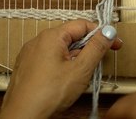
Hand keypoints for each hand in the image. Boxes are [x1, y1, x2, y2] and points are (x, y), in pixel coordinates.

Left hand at [0, 20, 121, 118]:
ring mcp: (30, 54)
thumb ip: (96, 48)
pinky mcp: (27, 66)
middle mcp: (38, 41)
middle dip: (88, 47)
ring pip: (60, 49)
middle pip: (71, 36)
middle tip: (99, 60)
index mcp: (51, 36)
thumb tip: (107, 32)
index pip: (82, 25)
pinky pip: (49, 58)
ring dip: (75, 58)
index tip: (113, 43)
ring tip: (80, 75)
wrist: (23, 116)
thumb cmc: (47, 94)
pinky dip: (61, 65)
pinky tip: (65, 80)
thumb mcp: (80, 69)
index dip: (100, 33)